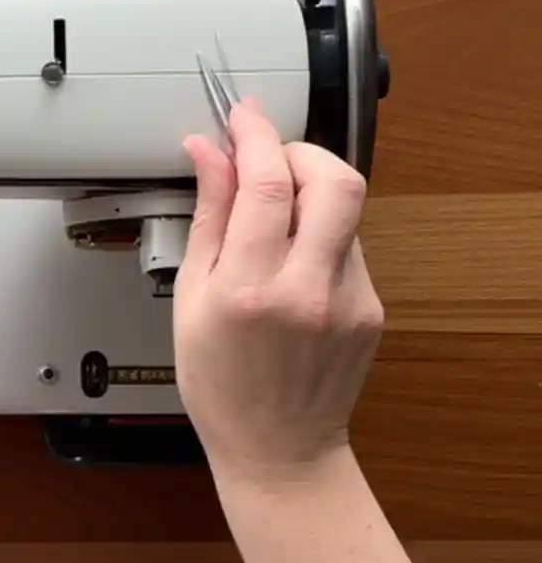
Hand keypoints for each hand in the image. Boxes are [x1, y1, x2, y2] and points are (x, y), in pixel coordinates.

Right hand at [173, 97, 384, 484]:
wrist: (277, 446)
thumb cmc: (221, 385)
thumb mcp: (190, 299)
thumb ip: (206, 219)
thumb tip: (208, 156)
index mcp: (250, 289)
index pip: (266, 183)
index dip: (255, 135)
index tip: (241, 116)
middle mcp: (307, 290)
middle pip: (334, 179)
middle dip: (299, 150)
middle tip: (268, 156)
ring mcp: (349, 298)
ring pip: (346, 207)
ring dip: (308, 191)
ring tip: (273, 214)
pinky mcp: (371, 306)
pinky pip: (350, 243)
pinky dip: (320, 231)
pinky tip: (291, 260)